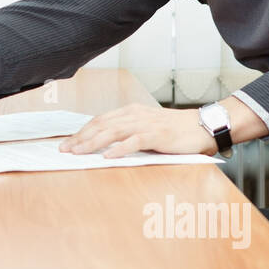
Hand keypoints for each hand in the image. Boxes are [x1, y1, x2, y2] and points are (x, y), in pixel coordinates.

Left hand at [58, 104, 217, 157]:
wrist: (204, 126)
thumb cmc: (176, 131)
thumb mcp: (147, 129)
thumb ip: (129, 134)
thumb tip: (106, 147)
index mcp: (131, 112)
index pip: (100, 120)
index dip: (82, 132)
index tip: (67, 143)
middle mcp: (135, 115)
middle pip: (101, 125)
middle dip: (81, 138)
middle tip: (65, 150)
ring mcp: (146, 124)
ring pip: (113, 131)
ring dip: (93, 142)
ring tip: (78, 152)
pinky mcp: (158, 135)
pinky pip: (134, 141)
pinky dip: (119, 148)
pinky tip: (107, 156)